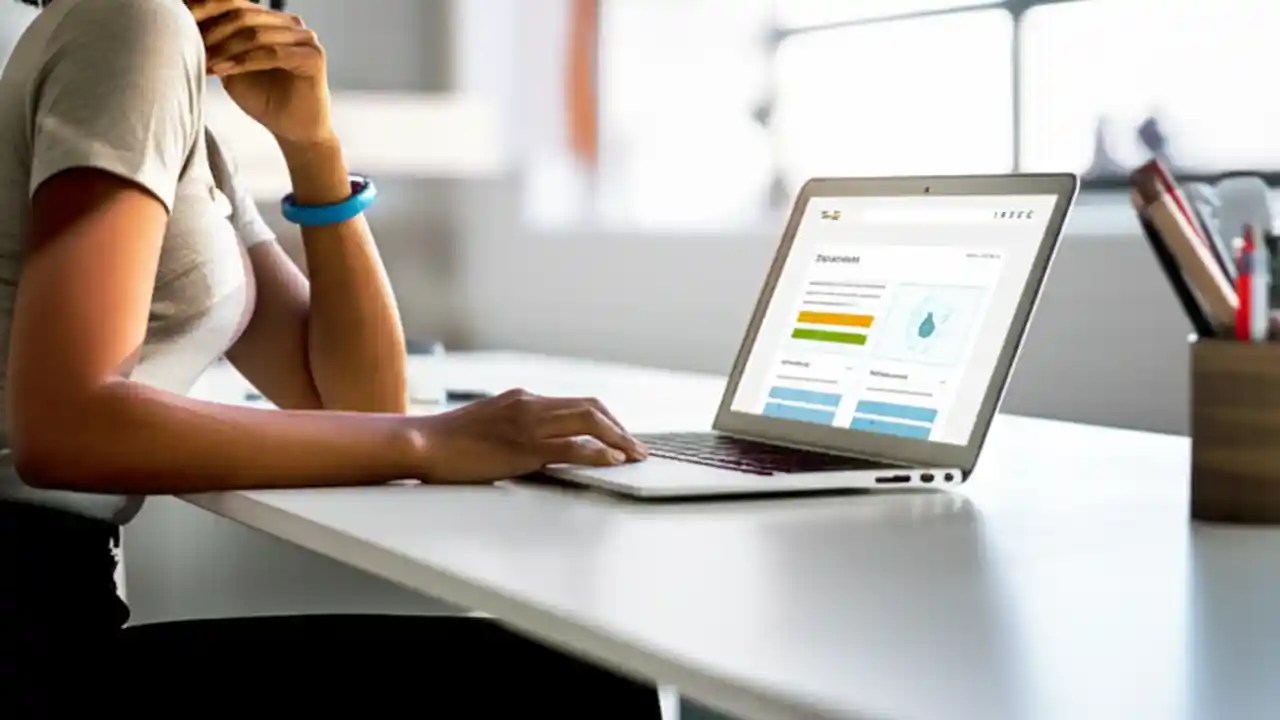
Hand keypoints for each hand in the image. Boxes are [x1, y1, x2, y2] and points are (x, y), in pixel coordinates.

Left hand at [187, 0, 334, 144]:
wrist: (293, 131)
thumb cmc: (263, 99)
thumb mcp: (231, 66)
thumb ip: (217, 45)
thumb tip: (182, 24)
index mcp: (270, 19)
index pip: (233, 2)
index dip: (204, 9)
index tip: (177, 23)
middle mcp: (289, 23)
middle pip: (242, 14)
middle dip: (211, 30)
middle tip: (187, 46)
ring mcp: (304, 38)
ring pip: (255, 33)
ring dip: (224, 48)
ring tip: (203, 63)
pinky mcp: (313, 56)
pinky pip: (272, 53)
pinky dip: (244, 61)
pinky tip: (222, 71)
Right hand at [412, 389, 648, 483]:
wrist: (422, 443)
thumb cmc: (448, 442)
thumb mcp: (488, 425)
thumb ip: (514, 427)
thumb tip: (536, 443)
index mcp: (522, 398)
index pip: (575, 403)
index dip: (603, 420)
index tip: (618, 437)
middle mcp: (530, 404)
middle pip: (590, 408)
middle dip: (618, 428)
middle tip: (636, 448)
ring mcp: (528, 423)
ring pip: (588, 421)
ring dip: (618, 439)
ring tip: (635, 456)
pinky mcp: (524, 447)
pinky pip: (572, 447)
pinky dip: (599, 452)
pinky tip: (614, 462)